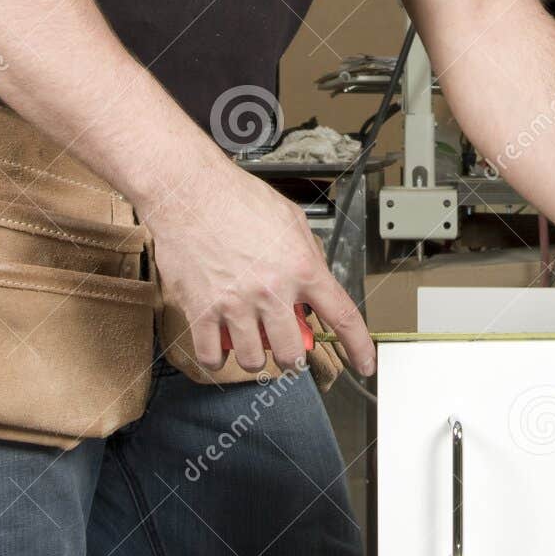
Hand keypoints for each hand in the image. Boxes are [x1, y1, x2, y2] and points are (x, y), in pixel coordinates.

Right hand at [140, 157, 375, 375]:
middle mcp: (271, 290)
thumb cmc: (236, 198)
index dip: (358, 347)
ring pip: (254, 361)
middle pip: (293, 353)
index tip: (364, 364)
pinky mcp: (201, 310)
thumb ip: (308, 254)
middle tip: (283, 343)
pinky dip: (216, 359)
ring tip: (249, 338)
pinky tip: (219, 344)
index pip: (343, 317)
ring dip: (255, 357)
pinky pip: (211, 356)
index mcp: (301, 267)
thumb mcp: (291, 220)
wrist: (190, 191)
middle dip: (291, 356)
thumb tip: (315, 283)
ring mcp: (235, 304)